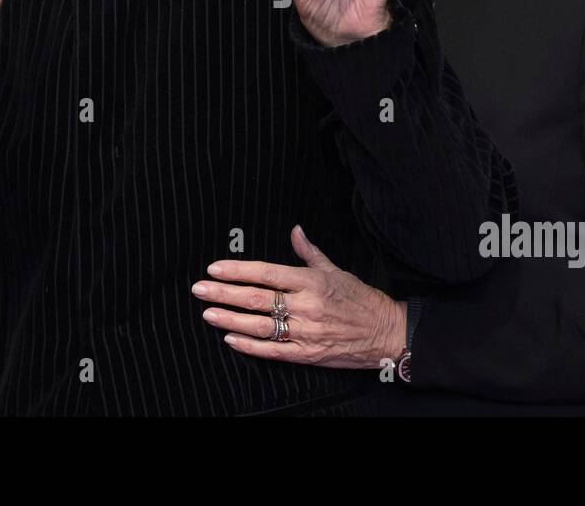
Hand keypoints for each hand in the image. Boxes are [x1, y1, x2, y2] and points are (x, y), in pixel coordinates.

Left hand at [191, 225, 407, 369]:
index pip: (266, 273)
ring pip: (259, 325)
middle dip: (223, 293)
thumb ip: (309, 253)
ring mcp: (305, 331)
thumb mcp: (335, 270)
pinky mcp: (307, 354)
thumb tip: (295, 231)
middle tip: (199, 289)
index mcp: (311, 281)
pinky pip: (272, 350)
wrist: (385, 332)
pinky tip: (231, 339)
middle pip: (256, 298)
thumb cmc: (360, 300)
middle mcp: (306, 305)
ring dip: (229, 319)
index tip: (215, 269)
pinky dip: (249, 345)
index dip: (237, 270)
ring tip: (208, 313)